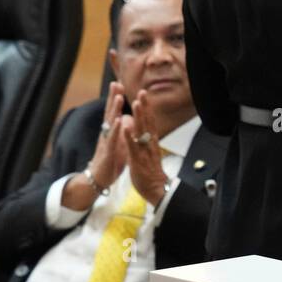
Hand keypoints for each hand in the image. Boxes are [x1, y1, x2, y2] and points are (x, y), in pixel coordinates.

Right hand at [61, 82, 127, 209]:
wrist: (98, 180)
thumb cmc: (109, 163)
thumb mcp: (117, 144)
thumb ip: (121, 131)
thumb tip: (127, 119)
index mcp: (109, 132)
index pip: (112, 112)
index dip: (115, 98)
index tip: (118, 83)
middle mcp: (105, 135)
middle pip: (109, 113)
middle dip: (113, 98)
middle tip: (116, 82)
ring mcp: (105, 143)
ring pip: (110, 123)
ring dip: (114, 109)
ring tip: (119, 96)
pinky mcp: (107, 153)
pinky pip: (112, 139)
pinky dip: (116, 129)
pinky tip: (120, 120)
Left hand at [122, 89, 168, 205]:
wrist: (156, 189)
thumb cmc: (150, 172)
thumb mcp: (148, 153)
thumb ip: (145, 141)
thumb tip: (143, 132)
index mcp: (151, 142)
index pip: (150, 122)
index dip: (147, 108)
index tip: (144, 95)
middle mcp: (149, 144)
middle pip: (148, 122)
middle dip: (145, 107)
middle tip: (142, 92)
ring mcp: (144, 152)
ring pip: (142, 132)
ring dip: (139, 117)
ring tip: (136, 103)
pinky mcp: (137, 161)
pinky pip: (133, 147)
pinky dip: (129, 136)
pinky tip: (126, 126)